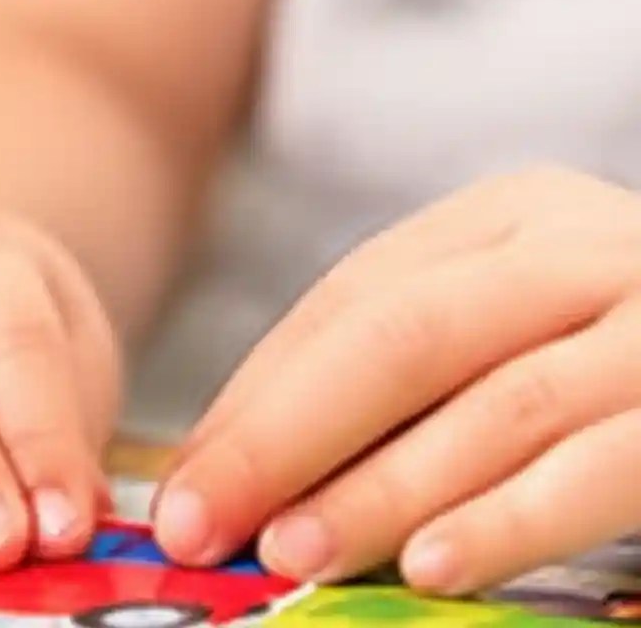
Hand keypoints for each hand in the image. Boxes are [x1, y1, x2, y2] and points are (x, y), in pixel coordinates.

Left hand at [154, 166, 640, 595]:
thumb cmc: (607, 357)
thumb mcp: (504, 327)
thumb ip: (398, 378)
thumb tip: (239, 472)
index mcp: (506, 220)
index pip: (349, 304)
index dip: (258, 400)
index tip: (189, 486)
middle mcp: (582, 246)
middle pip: (401, 338)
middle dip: (285, 440)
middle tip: (205, 525)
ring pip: (494, 405)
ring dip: (382, 491)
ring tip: (294, 554)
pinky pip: (601, 464)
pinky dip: (512, 518)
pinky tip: (434, 567)